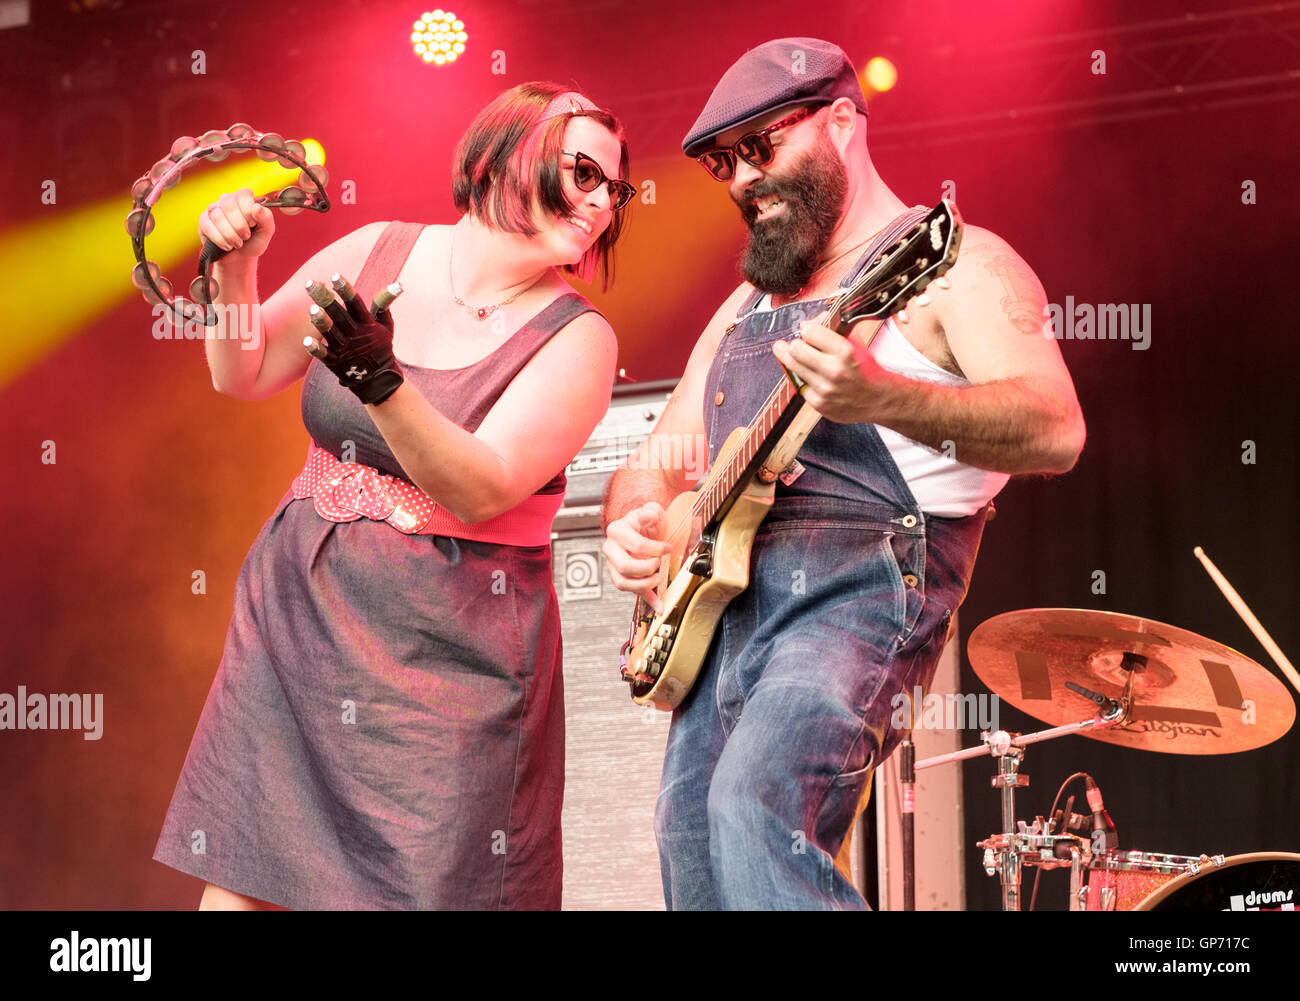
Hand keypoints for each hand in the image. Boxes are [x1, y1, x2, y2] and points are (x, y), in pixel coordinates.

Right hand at [198, 188, 274, 259]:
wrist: (240, 258)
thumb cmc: (253, 241)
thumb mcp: (266, 232)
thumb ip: (266, 218)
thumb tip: (257, 207)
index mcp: (244, 199)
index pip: (243, 195)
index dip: (248, 211)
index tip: (252, 224)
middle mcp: (227, 200)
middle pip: (229, 204)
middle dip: (239, 225)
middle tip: (245, 236)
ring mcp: (213, 209)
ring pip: (217, 216)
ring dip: (230, 234)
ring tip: (238, 244)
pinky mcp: (204, 221)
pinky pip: (208, 226)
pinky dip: (220, 239)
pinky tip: (227, 245)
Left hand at [302, 276, 405, 405]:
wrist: (380, 380)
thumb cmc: (381, 348)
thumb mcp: (387, 326)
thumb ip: (385, 304)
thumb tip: (398, 284)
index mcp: (367, 324)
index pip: (355, 303)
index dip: (345, 290)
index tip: (335, 276)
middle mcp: (355, 335)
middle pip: (339, 315)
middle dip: (326, 299)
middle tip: (311, 284)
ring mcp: (345, 350)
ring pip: (332, 333)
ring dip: (322, 322)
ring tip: (312, 309)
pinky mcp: (336, 364)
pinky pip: (325, 356)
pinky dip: (317, 349)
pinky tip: (307, 341)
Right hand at [602, 502, 670, 614]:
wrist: (641, 530)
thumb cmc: (645, 521)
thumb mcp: (650, 510)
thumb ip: (650, 511)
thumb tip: (649, 515)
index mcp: (617, 531)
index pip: (636, 545)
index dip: (655, 549)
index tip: (667, 548)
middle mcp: (611, 548)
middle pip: (625, 566)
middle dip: (647, 568)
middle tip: (659, 564)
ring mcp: (614, 565)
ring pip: (623, 582)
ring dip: (644, 585)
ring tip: (658, 579)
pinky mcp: (621, 577)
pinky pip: (631, 592)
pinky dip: (647, 600)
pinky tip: (659, 604)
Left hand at [771, 315, 901, 423]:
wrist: (878, 400)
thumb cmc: (867, 371)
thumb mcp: (856, 345)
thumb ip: (833, 331)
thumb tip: (809, 323)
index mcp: (845, 351)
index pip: (809, 331)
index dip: (806, 330)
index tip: (806, 331)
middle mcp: (834, 370)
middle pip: (795, 349)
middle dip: (795, 344)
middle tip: (797, 345)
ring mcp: (824, 388)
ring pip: (792, 367)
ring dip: (792, 360)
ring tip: (794, 356)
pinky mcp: (818, 403)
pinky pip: (798, 385)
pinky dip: (802, 379)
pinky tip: (811, 377)